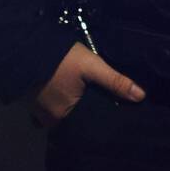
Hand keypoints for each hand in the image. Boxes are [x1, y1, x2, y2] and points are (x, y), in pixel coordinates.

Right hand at [27, 40, 146, 127]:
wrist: (30, 45)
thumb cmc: (63, 59)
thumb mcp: (93, 66)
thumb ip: (115, 81)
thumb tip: (141, 97)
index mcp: (61, 116)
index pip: (82, 125)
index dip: (92, 118)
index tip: (102, 110)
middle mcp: (47, 119)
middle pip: (69, 120)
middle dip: (80, 113)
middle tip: (93, 99)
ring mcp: (36, 110)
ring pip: (57, 113)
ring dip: (66, 106)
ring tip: (80, 94)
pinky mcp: (29, 98)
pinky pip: (46, 106)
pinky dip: (54, 101)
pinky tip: (63, 89)